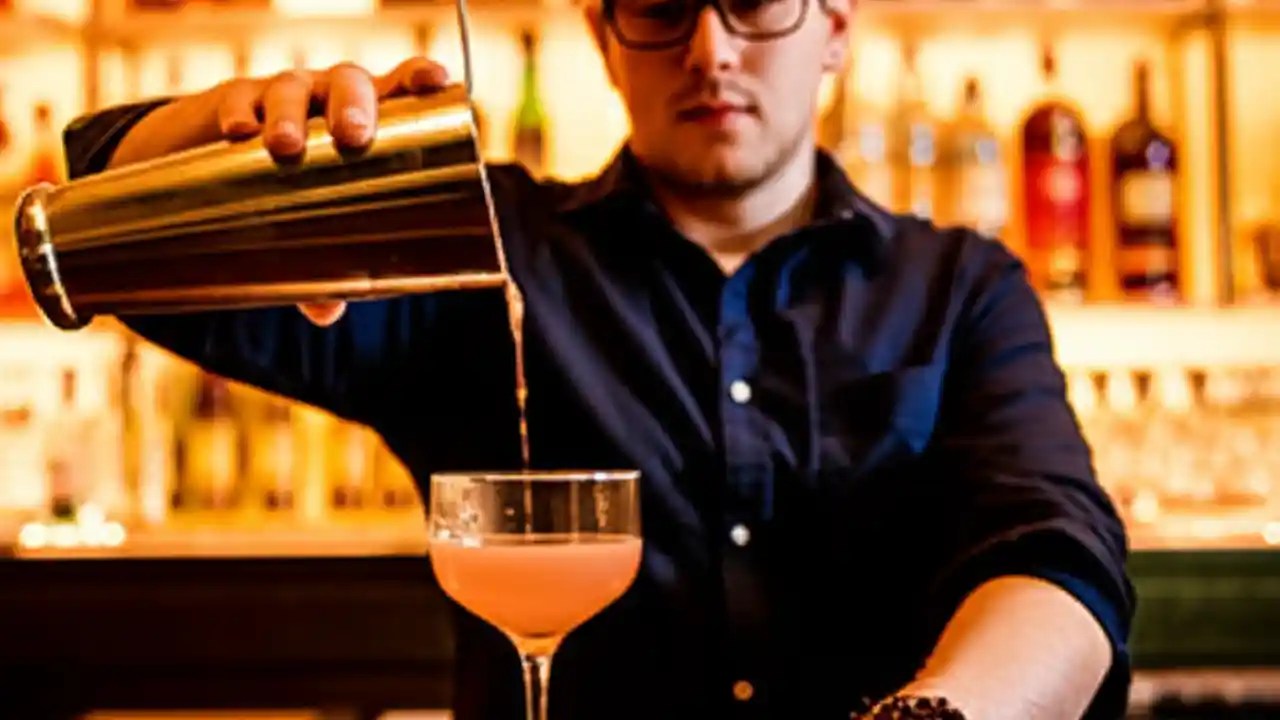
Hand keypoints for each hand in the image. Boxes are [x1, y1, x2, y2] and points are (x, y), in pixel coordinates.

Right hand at [213, 56, 451, 326]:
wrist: (210, 160)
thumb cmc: (289, 191)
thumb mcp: (312, 226)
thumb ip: (325, 269)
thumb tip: (326, 313)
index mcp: (365, 119)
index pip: (400, 86)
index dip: (419, 77)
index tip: (437, 83)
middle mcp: (327, 98)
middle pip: (349, 82)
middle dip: (354, 105)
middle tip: (354, 136)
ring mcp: (281, 94)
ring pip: (292, 88)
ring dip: (291, 113)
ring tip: (285, 146)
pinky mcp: (232, 100)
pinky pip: (239, 97)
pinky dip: (240, 112)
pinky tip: (238, 133)